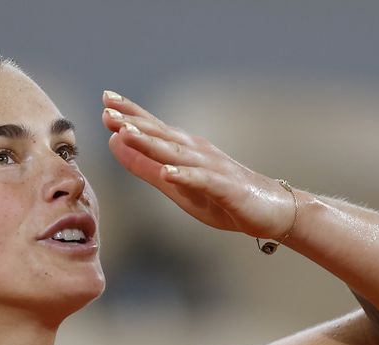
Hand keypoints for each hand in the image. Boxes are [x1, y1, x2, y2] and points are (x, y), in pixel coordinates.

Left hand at [102, 90, 297, 240]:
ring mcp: (212, 168)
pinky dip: (185, 176)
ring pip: (177, 154)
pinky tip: (168, 173)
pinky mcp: (226, 188)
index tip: (106, 100)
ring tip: (126, 133)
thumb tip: (114, 142)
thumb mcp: (174, 185)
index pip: (153, 127)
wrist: (272, 210)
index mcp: (184, 150)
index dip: (130, 114)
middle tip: (107, 110)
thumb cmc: (220, 198)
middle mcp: (197, 152)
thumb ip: (144, 166)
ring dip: (151, 143)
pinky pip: (203, 181)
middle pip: (162, 134)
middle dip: (134, 122)